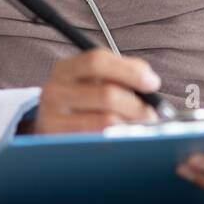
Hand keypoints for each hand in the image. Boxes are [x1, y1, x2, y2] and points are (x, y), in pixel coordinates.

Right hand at [33, 49, 160, 133]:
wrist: (50, 126)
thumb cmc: (82, 99)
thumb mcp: (96, 79)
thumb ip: (123, 71)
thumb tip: (149, 79)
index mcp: (66, 68)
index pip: (97, 61)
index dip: (129, 71)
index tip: (153, 83)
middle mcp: (55, 90)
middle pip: (106, 94)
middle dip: (137, 105)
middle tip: (152, 113)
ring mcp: (53, 118)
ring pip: (105, 121)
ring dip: (131, 124)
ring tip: (142, 126)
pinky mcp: (60, 142)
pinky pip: (98, 141)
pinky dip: (118, 138)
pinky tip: (124, 137)